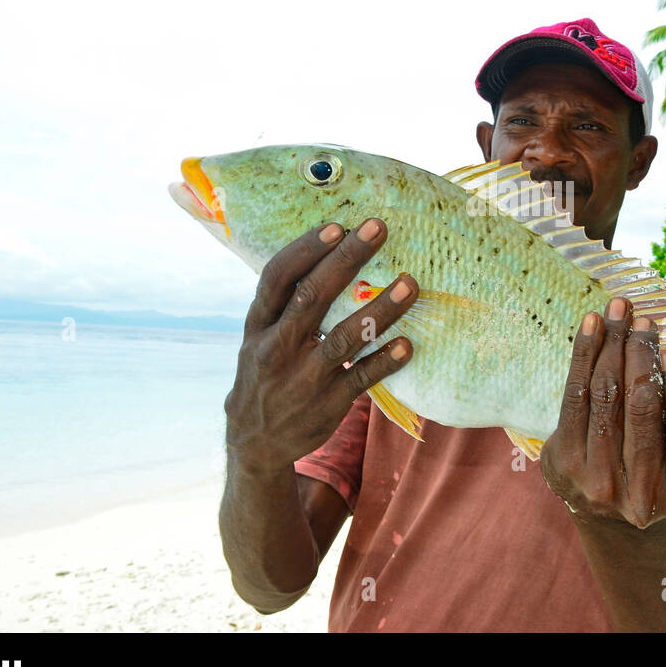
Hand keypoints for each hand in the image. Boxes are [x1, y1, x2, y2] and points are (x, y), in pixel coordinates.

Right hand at [224, 218, 417, 473]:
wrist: (255, 440)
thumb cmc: (267, 370)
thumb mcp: (261, 335)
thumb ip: (286, 302)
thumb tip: (329, 252)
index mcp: (259, 324)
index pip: (277, 278)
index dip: (305, 250)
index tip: (336, 226)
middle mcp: (277, 347)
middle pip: (312, 297)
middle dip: (347, 260)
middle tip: (378, 229)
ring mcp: (302, 377)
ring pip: (343, 338)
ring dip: (378, 310)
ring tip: (410, 284)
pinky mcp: (327, 404)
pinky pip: (360, 379)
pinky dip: (384, 362)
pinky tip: (408, 345)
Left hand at [540, 297, 665, 528]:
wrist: (608, 509)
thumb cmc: (659, 458)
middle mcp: (642, 494)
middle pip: (642, 407)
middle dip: (641, 355)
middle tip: (642, 322)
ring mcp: (598, 481)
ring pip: (606, 396)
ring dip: (612, 346)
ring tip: (617, 311)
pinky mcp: (564, 461)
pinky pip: (575, 395)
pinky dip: (584, 355)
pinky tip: (593, 325)